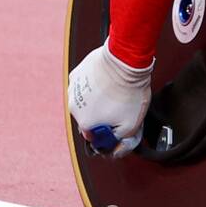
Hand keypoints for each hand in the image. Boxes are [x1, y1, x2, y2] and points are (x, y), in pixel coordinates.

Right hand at [67, 42, 152, 157]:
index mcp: (85, 122)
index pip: (93, 136)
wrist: (125, 61)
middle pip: (88, 118)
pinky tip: (107, 82)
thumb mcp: (132, 125)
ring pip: (85, 101)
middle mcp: (74, 107)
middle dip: (102, 115)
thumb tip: (116, 145)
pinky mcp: (77, 74)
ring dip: (97, 99)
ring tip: (113, 92)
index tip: (116, 125)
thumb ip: (120, 139)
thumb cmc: (129, 91)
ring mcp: (73, 89)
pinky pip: (84, 85)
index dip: (107, 132)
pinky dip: (93, 85)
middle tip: (118, 106)